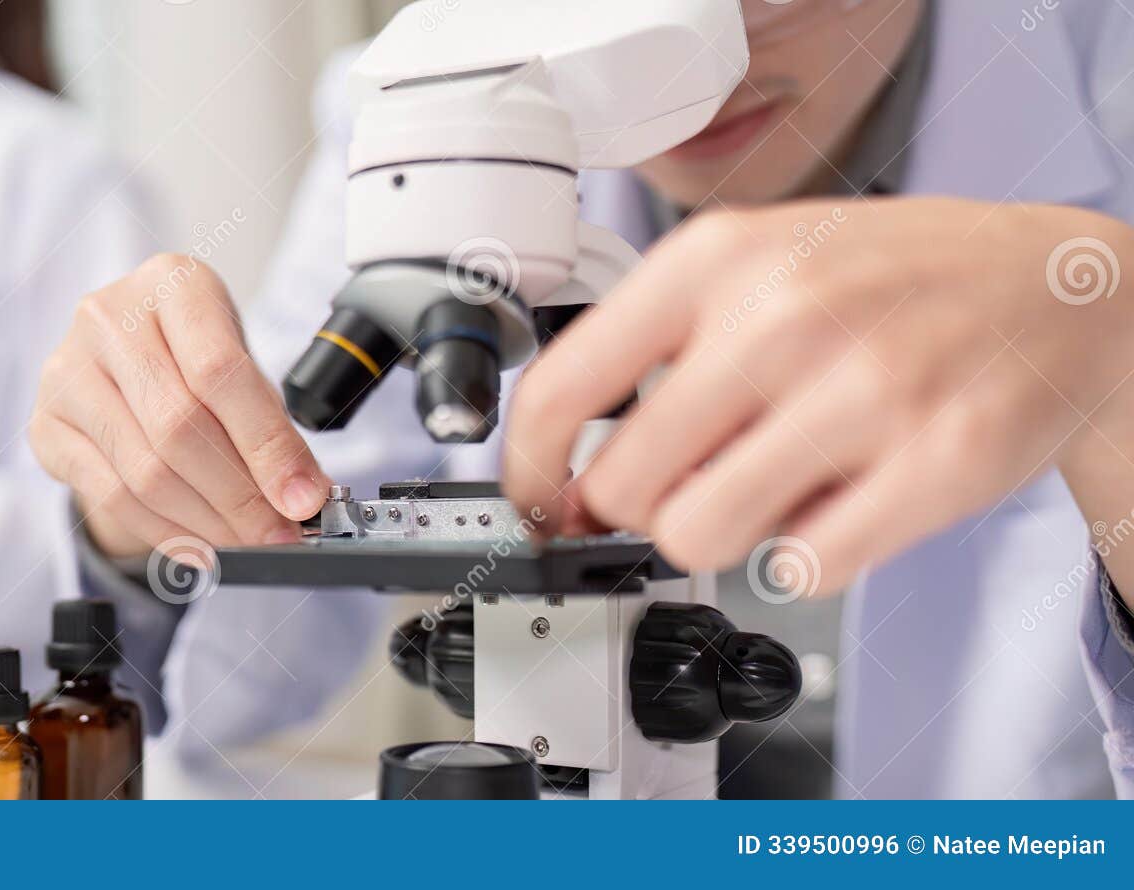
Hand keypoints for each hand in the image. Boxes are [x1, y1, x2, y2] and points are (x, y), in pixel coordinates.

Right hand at [29, 254, 329, 558]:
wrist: (124, 358)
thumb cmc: (192, 356)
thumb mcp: (240, 365)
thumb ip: (269, 423)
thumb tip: (304, 495)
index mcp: (171, 283)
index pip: (221, 371)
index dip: (267, 445)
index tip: (302, 498)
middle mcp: (107, 317)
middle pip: (179, 427)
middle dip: (240, 496)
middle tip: (278, 533)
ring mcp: (66, 370)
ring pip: (144, 470)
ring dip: (206, 522)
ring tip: (247, 541)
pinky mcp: (46, 424)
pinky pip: (110, 495)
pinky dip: (165, 531)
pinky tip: (199, 544)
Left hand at [504, 197, 1133, 593]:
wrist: (1057, 285)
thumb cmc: (890, 281)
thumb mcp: (757, 264)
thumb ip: (655, 352)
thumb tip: (570, 474)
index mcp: (717, 259)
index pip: (564, 384)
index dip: (529, 467)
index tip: (539, 500)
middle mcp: (782, 317)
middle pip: (624, 484)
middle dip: (639, 507)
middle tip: (684, 488)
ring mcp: (863, 390)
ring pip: (698, 536)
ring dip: (720, 532)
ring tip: (769, 487)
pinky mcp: (936, 463)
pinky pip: (801, 569)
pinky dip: (807, 555)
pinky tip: (839, 501)